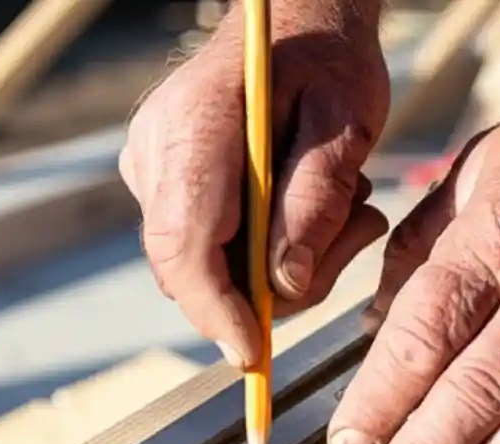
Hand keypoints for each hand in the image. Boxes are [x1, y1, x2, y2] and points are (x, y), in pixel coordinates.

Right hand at [120, 2, 389, 367]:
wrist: (295, 17)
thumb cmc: (326, 57)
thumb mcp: (346, 119)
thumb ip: (316, 200)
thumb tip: (285, 285)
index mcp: (193, 125)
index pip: (185, 243)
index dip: (216, 311)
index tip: (252, 354)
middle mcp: (155, 151)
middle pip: (189, 268)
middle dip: (266, 292)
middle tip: (348, 238)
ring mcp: (151, 169)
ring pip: (199, 267)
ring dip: (276, 268)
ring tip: (341, 211)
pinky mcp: (163, 184)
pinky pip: (205, 249)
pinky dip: (261, 253)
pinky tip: (307, 211)